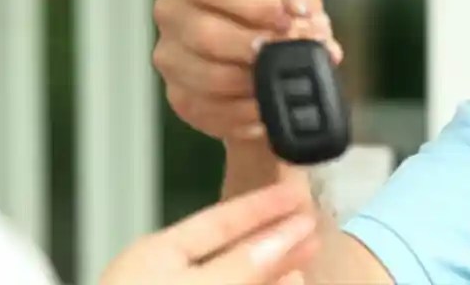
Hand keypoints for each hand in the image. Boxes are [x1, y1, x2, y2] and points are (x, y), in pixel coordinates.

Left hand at [100, 181, 319, 284]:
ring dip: (274, 275)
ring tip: (307, 261)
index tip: (297, 194)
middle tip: (314, 227)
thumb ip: (241, 265)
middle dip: (275, 241)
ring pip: (238, 283)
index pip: (218, 221)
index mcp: (155, 258)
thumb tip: (283, 237)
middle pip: (232, 253)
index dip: (261, 206)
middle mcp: (167, 282)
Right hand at [153, 0, 343, 143]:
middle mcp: (174, 10)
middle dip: (256, 49)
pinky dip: (249, 111)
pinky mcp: (179, 96)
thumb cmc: (273, 9)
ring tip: (283, 78)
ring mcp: (170, 56)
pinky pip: (212, 111)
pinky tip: (268, 102)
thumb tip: (300, 12)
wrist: (260, 49)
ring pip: (210, 78)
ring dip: (255, 82)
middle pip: (205, 35)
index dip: (252, 5)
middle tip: (287, 54)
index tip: (286, 19)